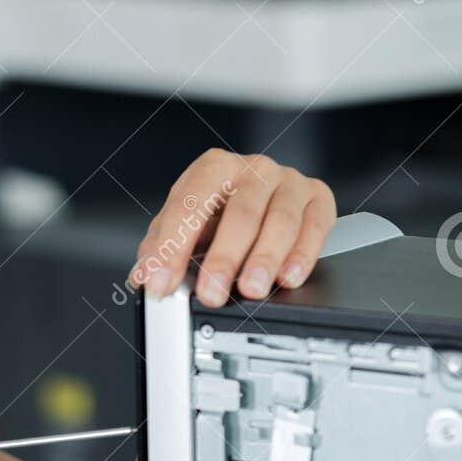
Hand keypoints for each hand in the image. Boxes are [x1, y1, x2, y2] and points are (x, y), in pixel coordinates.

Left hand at [128, 149, 336, 306]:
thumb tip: (143, 276)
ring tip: (250, 289)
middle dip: (223, 258)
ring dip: (264, 259)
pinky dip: (302, 255)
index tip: (162, 282)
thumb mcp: (183, 223)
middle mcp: (253, 169)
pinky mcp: (318, 198)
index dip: (172, 247)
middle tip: (211, 292)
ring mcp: (289, 181)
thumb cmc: (219, 209)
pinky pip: (315, 226)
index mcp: (212, 168)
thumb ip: (159, 248)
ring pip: (280, 220)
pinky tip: (287, 277)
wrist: (264, 193)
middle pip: (240, 213)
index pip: (188, 206)